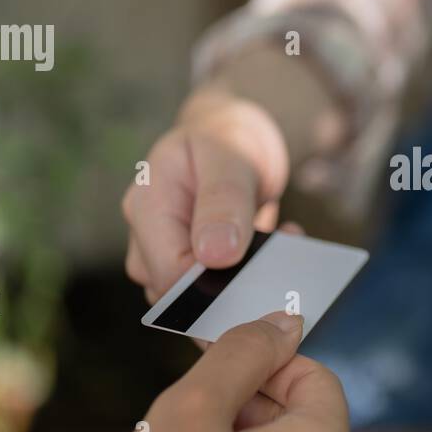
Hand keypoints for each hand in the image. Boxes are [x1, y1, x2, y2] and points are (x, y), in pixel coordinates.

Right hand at [122, 46, 346, 304]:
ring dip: (249, 279)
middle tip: (283, 251)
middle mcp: (148, 237)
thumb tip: (214, 256)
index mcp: (146, 206)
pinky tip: (280, 244)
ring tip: (285, 239)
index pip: (168, 274)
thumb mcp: (228, 155)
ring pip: (203, 295)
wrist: (229, 136)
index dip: (213, 284)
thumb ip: (222, 201)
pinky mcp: (194, 264)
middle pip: (181, 294)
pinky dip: (253, 275)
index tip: (260, 268)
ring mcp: (168, 252)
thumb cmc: (224, 136)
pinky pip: (219, 287)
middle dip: (236, 283)